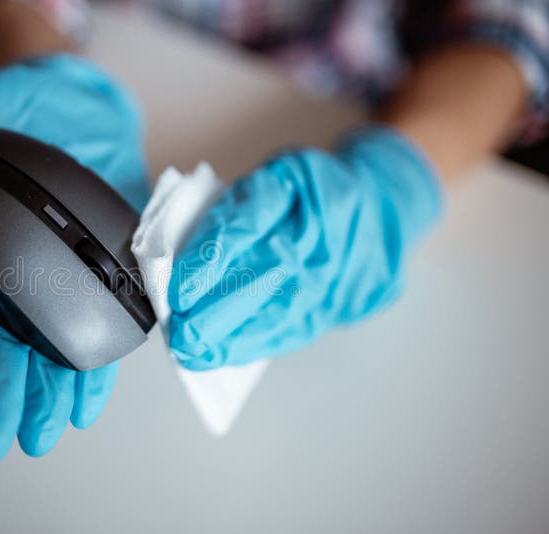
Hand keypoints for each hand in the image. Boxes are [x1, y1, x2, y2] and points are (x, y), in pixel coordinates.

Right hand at [0, 54, 148, 463]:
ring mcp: (55, 286)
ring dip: (41, 399)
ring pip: (45, 354)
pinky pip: (97, 332)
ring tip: (37, 435)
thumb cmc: (13, 118)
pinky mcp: (100, 281)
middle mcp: (8, 284)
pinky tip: (86, 403)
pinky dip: (94, 371)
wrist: (83, 111)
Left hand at [167, 127, 442, 369]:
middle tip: (180, 334)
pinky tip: (225, 353)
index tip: (178, 293)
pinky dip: (258, 344)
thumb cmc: (306, 190)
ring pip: (286, 308)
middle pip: (269, 271)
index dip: (211, 259)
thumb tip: (180, 265)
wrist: (380, 201)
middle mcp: (325, 223)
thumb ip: (228, 214)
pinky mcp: (355, 297)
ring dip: (235, 337)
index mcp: (297, 180)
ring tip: (194, 352)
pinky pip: (301, 327)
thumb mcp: (265, 178)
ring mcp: (345, 263)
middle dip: (219, 309)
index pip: (248, 220)